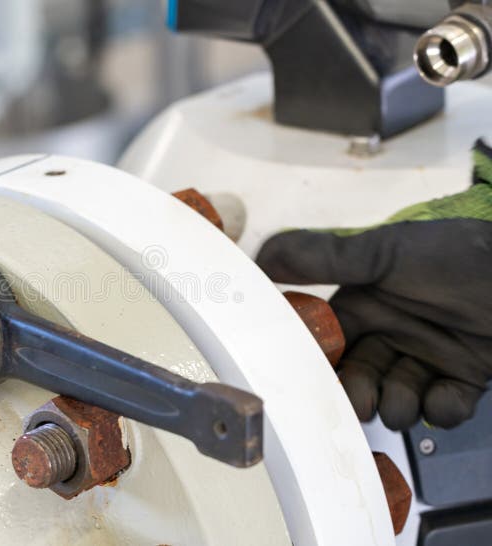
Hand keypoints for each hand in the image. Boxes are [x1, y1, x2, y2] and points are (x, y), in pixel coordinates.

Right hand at [256, 140, 491, 429]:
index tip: (312, 377)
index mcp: (365, 304)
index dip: (318, 363)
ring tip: (411, 391)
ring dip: (400, 403)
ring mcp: (428, 357)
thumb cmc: (457, 257)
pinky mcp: (465, 379)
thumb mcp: (382, 253)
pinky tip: (447, 392)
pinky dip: (443, 407)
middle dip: (358, 393)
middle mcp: (392, 333)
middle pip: (357, 379)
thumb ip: (321, 258)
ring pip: (396, 399)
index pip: (327, 343)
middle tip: (364, 398)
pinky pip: (442, 408)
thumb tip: (258, 255)